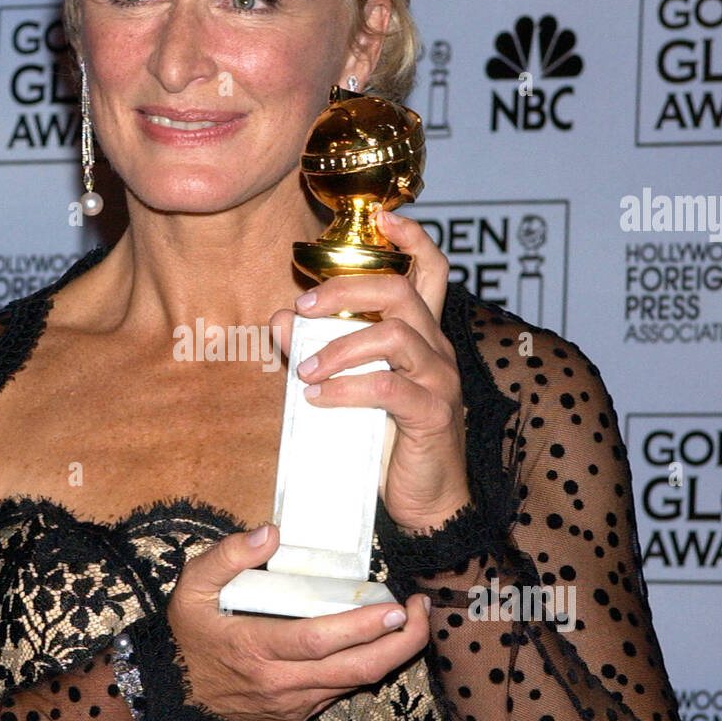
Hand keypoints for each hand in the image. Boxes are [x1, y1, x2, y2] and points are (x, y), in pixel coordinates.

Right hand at [166, 523, 430, 720]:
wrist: (174, 695)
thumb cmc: (187, 634)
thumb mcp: (192, 586)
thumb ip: (227, 555)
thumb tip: (271, 532)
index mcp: (255, 648)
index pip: (318, 642)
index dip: (361, 627)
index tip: (393, 607)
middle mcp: (280, 682)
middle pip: (355, 671)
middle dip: (400, 643)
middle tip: (421, 610)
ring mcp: (292, 703)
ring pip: (356, 685)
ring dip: (392, 655)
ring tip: (412, 620)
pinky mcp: (298, 714)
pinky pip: (342, 692)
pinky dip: (368, 667)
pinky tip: (382, 641)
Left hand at [270, 209, 469, 533]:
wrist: (423, 502)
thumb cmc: (386, 440)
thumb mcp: (347, 389)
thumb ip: (315, 351)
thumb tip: (280, 318)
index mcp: (422, 335)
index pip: (431, 271)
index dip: (412, 239)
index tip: (383, 217)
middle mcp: (437, 349)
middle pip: (400, 293)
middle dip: (346, 290)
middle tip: (304, 308)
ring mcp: (441, 380)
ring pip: (395, 336)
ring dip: (340, 347)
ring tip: (304, 371)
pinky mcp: (435, 415)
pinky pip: (390, 389)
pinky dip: (347, 389)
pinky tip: (319, 400)